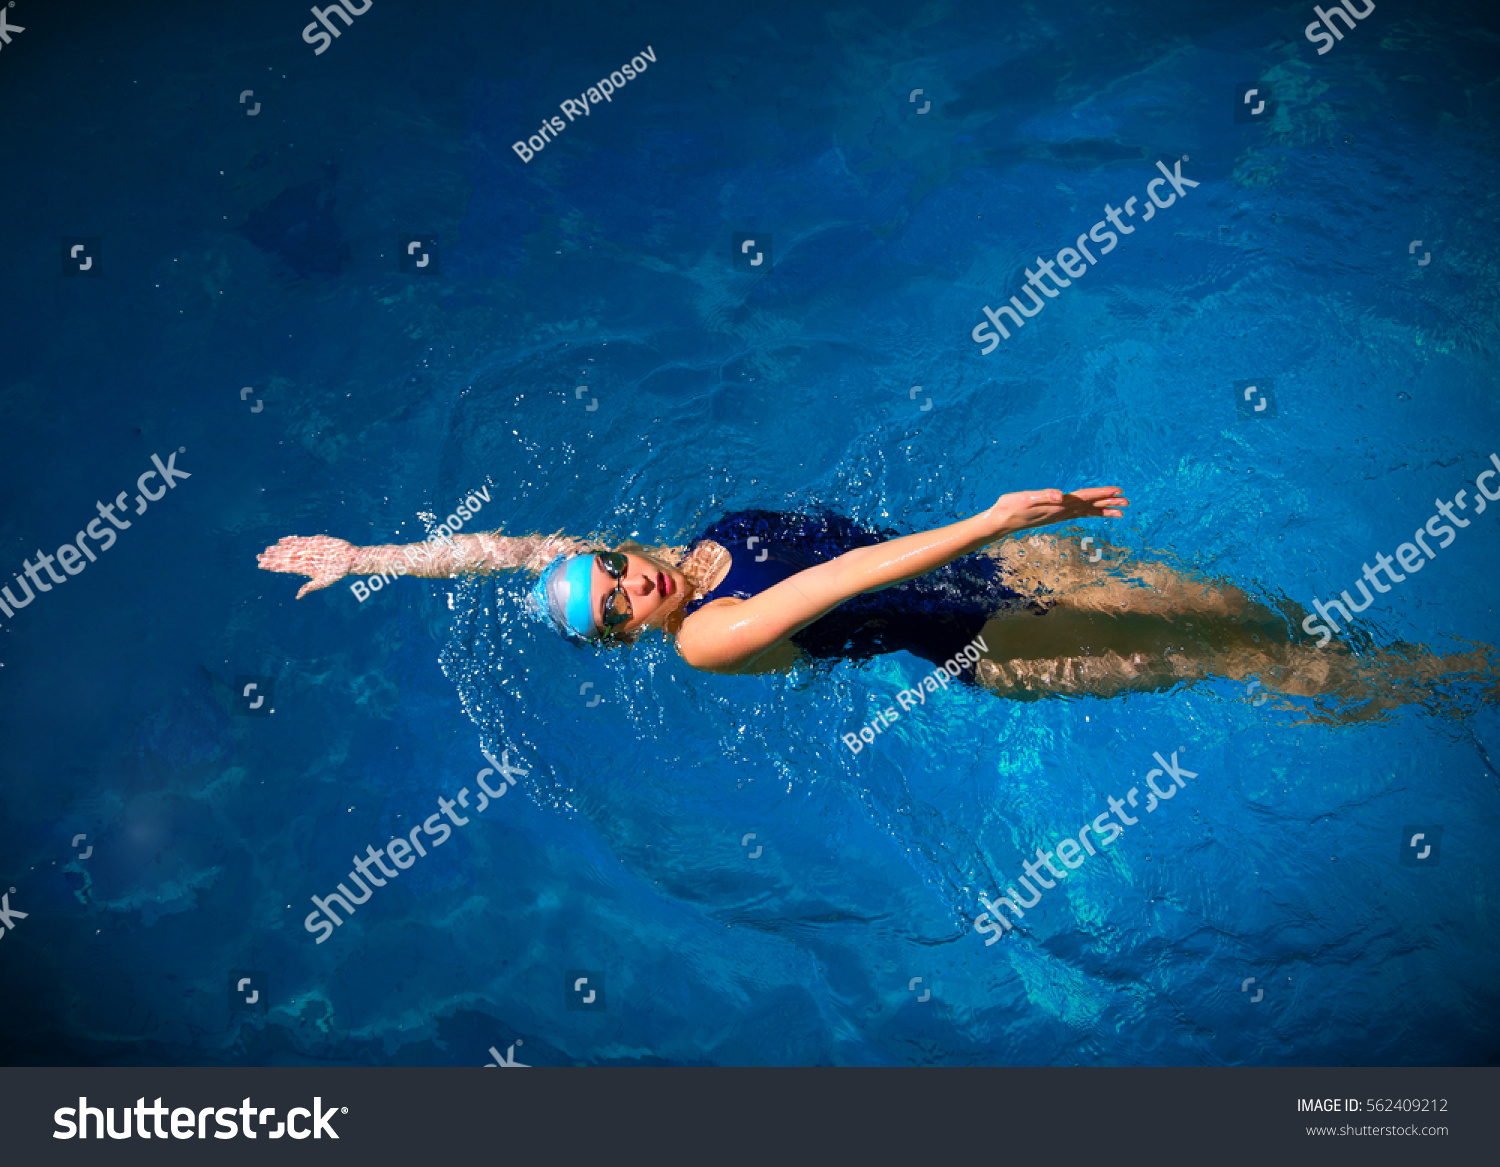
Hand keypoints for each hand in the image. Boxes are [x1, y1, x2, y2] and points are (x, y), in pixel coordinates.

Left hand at [256, 535, 357, 598]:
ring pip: (289, 549)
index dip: (272, 566)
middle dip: (271, 557)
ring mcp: (308, 549)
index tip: (261, 565)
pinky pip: (300, 540)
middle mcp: (303, 559)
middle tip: (258, 557)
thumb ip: (310, 587)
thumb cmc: (338, 572)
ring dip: (278, 549)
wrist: (350, 559)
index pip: (284, 567)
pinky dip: (291, 540)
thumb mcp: (323, 582)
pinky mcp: (314, 541)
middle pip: (283, 557)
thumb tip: (298, 596)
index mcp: (303, 569)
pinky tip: (281, 540)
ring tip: (267, 549)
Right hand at [987, 486, 1128, 534]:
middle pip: (1090, 506)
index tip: (1118, 492)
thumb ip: (1044, 496)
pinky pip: (1077, 514)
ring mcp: (1058, 515)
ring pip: (1086, 512)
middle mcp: (1061, 512)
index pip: (1085, 498)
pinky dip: (1089, 512)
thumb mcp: (1025, 498)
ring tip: (1119, 512)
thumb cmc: (1010, 507)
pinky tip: (1093, 512)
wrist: (1000, 522)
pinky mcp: (1054, 516)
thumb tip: (1060, 496)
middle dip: (1108, 503)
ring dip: (1102, 511)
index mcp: (1058, 505)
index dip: (1102, 494)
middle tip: (1127, 502)